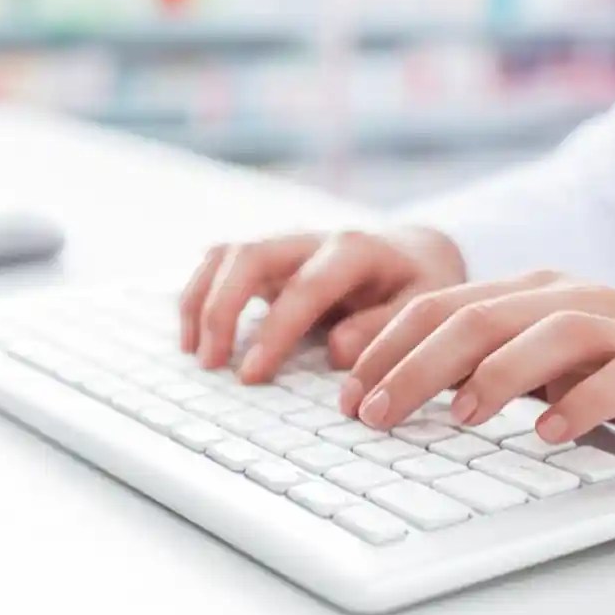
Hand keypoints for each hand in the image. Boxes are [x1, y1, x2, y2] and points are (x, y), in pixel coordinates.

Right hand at [179, 228, 465, 382]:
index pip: (304, 288)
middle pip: (248, 256)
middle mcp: (312, 238)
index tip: (250, 375)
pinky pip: (219, 264)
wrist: (414, 254)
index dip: (273, 332)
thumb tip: (336, 350)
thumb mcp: (423, 308)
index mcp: (355, 249)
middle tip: (210, 363)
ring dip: (201, 301)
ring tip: (195, 353)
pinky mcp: (267, 257)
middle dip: (221, 309)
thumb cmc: (417, 288)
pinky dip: (199, 295)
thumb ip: (384, 329)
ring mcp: (284, 244)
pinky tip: (191, 334)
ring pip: (225, 255)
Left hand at [338, 270, 614, 470]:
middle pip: (476, 318)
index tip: (348, 394)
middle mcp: (565, 298)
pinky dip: (583, 401)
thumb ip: (480, 365)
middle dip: (414, 366)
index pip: (438, 308)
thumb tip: (398, 393)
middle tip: (373, 414)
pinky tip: (551, 433)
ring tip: (459, 418)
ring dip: (494, 376)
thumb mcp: (539, 365)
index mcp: (527, 293)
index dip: (386, 349)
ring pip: (546, 334)